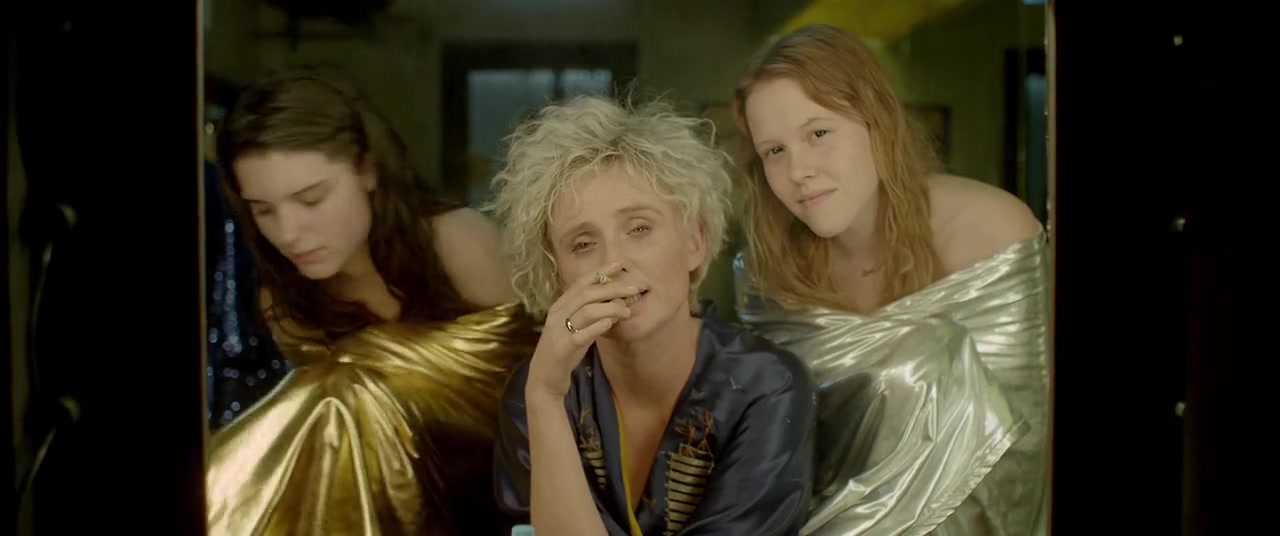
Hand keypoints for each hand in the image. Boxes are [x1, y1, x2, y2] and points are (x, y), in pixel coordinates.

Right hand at [526, 262, 636, 399]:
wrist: (544, 379)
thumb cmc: (563, 351)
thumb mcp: (575, 328)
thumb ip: (590, 314)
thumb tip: (616, 301)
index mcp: (560, 306)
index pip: (581, 283)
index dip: (600, 272)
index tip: (618, 265)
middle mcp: (557, 314)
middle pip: (587, 294)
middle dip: (612, 288)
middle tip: (633, 288)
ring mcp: (558, 331)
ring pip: (586, 311)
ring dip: (610, 308)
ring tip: (627, 312)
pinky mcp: (562, 348)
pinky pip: (581, 334)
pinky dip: (597, 327)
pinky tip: (610, 324)